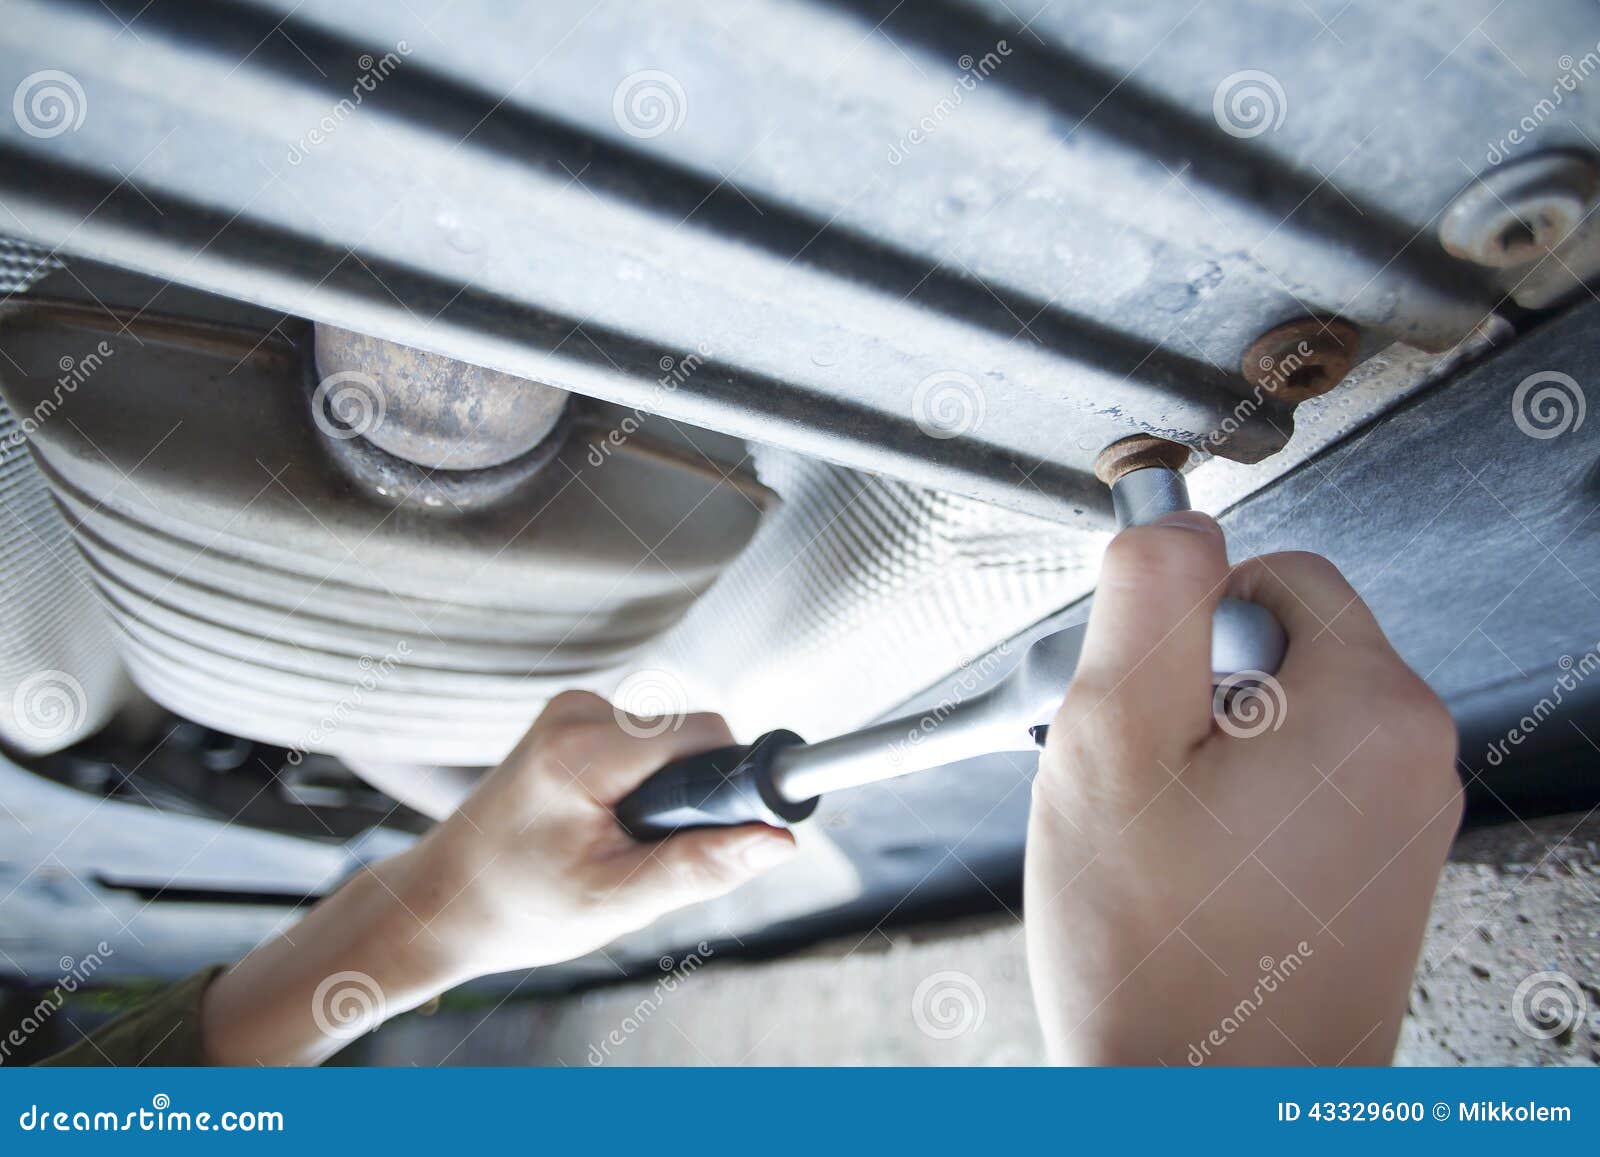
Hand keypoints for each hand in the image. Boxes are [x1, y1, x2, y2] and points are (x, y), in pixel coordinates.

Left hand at [408, 690, 797, 976]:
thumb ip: (701, 867)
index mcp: (581, 753)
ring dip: (665, 791)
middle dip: (690, 795)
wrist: (444, 900)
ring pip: (669, 739)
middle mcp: (573, 713)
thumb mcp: (617, 901)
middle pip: (689, 735)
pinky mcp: (569, 717)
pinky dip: (643, 782)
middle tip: (645, 854)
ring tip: (616, 843)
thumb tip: (780, 841)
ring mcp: (568, 710)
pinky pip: (644, 740)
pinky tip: (604, 823)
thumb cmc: (521, 906)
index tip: (725, 833)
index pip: (703, 734)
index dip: (729, 782)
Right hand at [1025, 512, 1461, 1065]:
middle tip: (1139, 785)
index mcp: (1371, 709)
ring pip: (1280, 729)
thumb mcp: (1112, 744)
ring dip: (1204, 762)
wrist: (1202, 1116)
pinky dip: (1233, 819)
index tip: (1142, 699)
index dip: (1183, 620)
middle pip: (1281, 652)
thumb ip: (1145, 603)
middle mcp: (1413, 763)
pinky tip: (1189, 884)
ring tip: (1159, 845)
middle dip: (1190, 695)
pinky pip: (1296, 799)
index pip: (1278, 572)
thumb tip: (1172, 513)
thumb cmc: (1160, 960)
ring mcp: (1403, 830)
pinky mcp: (1375, 882)